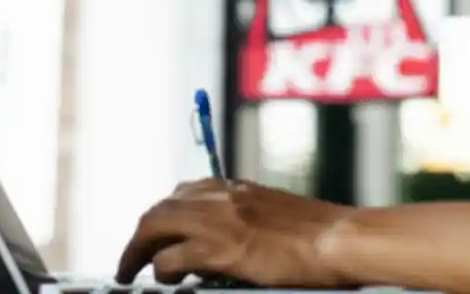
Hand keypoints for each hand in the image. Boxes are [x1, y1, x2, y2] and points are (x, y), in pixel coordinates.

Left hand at [115, 178, 354, 286]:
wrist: (339, 240)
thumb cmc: (320, 234)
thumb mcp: (275, 214)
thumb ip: (245, 218)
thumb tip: (226, 238)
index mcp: (236, 189)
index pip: (183, 193)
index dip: (163, 216)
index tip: (155, 233)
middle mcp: (221, 197)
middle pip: (160, 209)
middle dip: (140, 235)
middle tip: (130, 259)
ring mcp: (218, 221)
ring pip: (155, 225)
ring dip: (138, 250)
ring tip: (135, 272)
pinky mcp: (220, 250)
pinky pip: (172, 258)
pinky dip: (163, 270)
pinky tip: (170, 280)